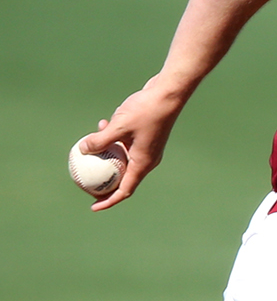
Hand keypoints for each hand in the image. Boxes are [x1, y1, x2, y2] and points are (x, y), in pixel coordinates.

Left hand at [81, 82, 185, 210]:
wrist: (168, 94)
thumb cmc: (146, 111)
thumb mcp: (118, 126)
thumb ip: (100, 140)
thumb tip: (83, 149)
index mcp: (143, 163)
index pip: (125, 190)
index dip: (109, 201)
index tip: (93, 206)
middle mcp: (146, 159)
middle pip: (123, 178)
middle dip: (104, 183)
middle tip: (86, 184)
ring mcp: (146, 148)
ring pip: (122, 159)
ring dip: (105, 155)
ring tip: (88, 150)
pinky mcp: (145, 136)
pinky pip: (125, 145)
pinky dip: (112, 140)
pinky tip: (101, 125)